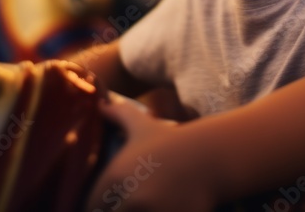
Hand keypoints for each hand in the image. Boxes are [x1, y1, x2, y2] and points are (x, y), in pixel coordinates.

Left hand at [85, 93, 215, 211]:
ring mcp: (154, 211)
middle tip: (132, 203)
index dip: (100, 206)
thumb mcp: (142, 125)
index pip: (92, 206)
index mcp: (115, 176)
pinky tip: (163, 209)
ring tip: (146, 206)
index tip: (111, 203)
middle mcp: (131, 198)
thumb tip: (99, 103)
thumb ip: (118, 114)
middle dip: (119, 210)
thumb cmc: (173, 143)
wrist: (212, 157)